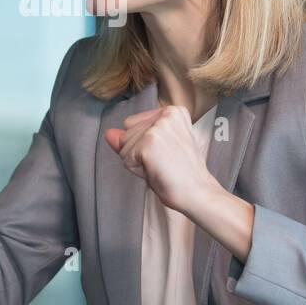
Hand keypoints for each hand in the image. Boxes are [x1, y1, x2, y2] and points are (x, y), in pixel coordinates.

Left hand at [105, 105, 220, 215]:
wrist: (198, 193)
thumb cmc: (180, 174)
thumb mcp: (155, 149)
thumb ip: (130, 139)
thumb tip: (108, 133)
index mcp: (173, 111)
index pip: (133, 124)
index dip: (143, 144)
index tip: (167, 154)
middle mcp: (166, 113)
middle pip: (126, 132)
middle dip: (138, 152)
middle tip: (164, 162)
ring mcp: (157, 127)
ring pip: (123, 146)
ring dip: (137, 162)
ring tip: (162, 166)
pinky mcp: (149, 142)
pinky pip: (125, 158)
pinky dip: (137, 170)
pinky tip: (157, 170)